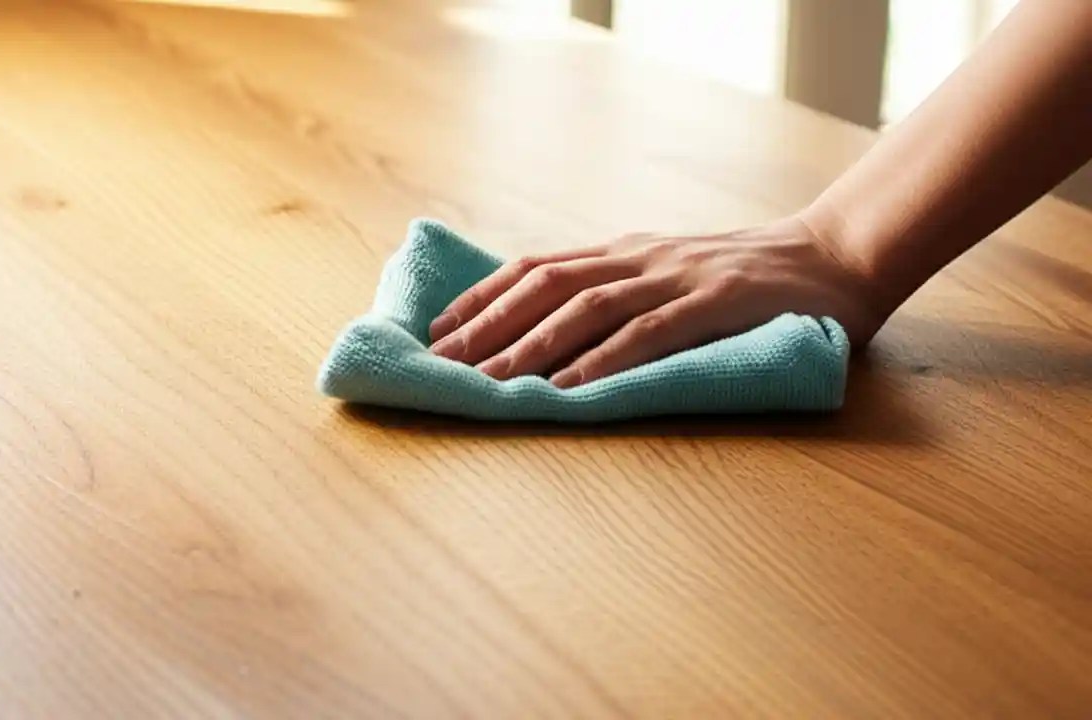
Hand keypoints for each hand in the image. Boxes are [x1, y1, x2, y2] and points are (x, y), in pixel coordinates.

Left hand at [428, 216, 885, 387]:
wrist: (835, 257)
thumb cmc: (749, 278)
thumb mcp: (672, 275)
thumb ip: (623, 293)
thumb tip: (556, 333)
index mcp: (625, 252)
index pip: (537, 267)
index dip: (484, 295)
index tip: (439, 328)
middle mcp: (640, 258)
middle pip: (546, 286)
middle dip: (490, 323)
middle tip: (444, 360)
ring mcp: (678, 277)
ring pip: (588, 307)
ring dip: (533, 344)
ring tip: (492, 379)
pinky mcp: (717, 303)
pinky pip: (650, 332)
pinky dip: (605, 359)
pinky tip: (570, 385)